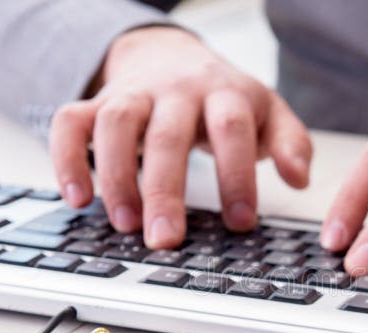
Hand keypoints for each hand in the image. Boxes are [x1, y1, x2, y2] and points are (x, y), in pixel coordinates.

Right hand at [50, 26, 311, 248]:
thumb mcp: (268, 113)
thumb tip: (300, 178)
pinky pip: (70, 122)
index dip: (236, 175)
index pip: (232, 130)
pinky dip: (67, 158)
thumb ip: (291, 142)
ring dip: (116, 176)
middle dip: (166, 190)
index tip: (240, 223)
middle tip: (166, 240)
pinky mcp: (97, 102)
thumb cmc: (224, 99)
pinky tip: (77, 198)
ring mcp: (134, 95)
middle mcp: (177, 91)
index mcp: (226, 94)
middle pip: (169, 134)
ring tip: (125, 225)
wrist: (173, 57)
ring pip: (116, 125)